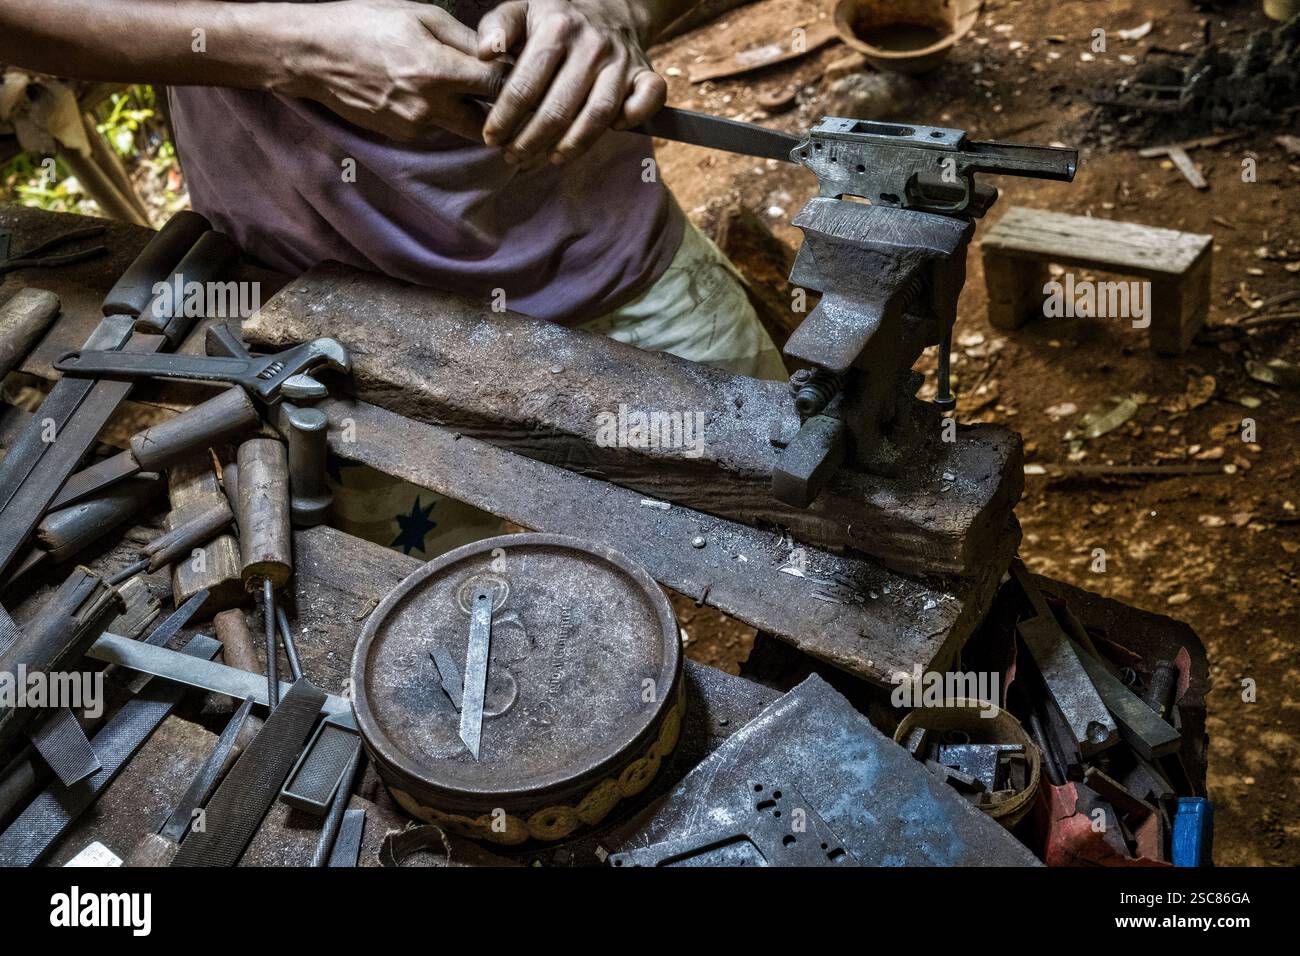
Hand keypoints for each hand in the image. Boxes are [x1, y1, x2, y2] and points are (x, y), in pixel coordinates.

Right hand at [284, 0, 507, 140]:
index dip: (514, 78)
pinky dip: (438, 113)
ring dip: (469, 112)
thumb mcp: (418, 15)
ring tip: (463, 90)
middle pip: (488, 123)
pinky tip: (422, 92)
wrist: (311, 55)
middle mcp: (430, 107)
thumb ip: (463, 38)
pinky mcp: (401, 135)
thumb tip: (498, 52)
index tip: (520, 71)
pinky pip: (433, 127)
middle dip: (501, 113)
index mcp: (438, 71)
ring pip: (460, 127)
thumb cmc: (364, 23)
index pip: (498, 85)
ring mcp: (415, 126)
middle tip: (507, 98)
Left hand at [475, 0, 667, 163]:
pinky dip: (631, 119)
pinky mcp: (646, 72)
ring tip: (551, 157)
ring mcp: (622, 60)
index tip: (492, 137)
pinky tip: (611, 131)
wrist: (611, 3)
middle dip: (532, 140)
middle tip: (514, 156)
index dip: (505, 117)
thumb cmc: (557, 15)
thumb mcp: (522, 8)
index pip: (525, 85)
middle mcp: (592, 45)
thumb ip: (497, 26)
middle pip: (559, 108)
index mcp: (558, 28)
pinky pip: (648, 101)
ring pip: (598, 114)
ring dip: (574, 144)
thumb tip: (484, 53)